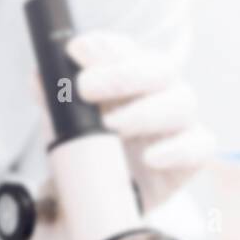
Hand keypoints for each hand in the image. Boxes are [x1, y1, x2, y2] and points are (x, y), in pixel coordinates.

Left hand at [67, 30, 214, 208]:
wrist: (107, 193)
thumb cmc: (89, 145)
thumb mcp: (64, 122)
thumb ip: (54, 100)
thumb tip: (40, 77)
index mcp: (127, 73)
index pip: (123, 49)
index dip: (102, 47)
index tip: (74, 51)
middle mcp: (159, 90)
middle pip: (160, 67)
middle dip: (122, 74)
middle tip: (86, 88)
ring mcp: (179, 121)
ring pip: (182, 101)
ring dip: (144, 112)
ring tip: (111, 127)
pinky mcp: (192, 154)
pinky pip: (199, 146)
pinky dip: (176, 150)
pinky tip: (150, 157)